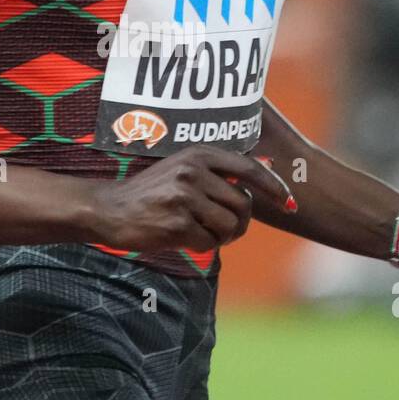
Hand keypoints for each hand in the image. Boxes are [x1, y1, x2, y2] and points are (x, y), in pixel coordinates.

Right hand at [96, 147, 293, 253]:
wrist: (109, 209)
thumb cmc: (151, 192)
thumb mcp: (182, 169)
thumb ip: (216, 173)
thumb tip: (262, 182)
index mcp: (199, 154)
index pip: (249, 168)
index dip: (274, 187)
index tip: (289, 202)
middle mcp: (193, 171)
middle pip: (243, 204)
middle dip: (240, 223)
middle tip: (227, 230)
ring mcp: (184, 197)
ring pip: (229, 226)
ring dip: (222, 236)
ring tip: (204, 233)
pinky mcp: (176, 223)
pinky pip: (209, 242)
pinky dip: (203, 245)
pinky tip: (185, 238)